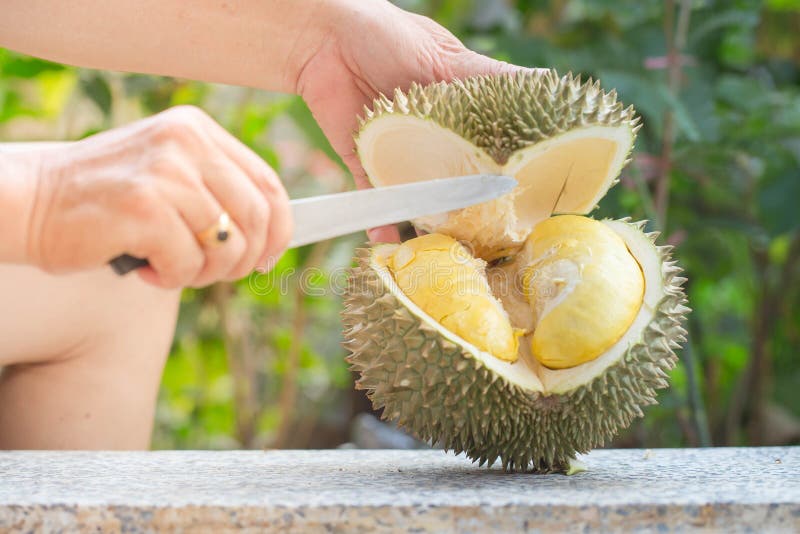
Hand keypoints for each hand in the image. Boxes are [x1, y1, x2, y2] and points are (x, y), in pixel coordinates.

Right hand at [25, 106, 291, 287]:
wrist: (29, 202)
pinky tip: (146, 269)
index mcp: (197, 130)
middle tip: (214, 275)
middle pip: (256, 217)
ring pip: (226, 245)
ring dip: (203, 273)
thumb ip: (214, 192)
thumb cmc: (103, 200)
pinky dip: (171, 279)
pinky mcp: (144, 207)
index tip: (268, 257)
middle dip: (242, 260)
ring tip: (171, 269)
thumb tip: (271, 236)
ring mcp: (166, 172)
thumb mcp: (168, 176)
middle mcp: (186, 142)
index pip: (267, 182)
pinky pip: (189, 263)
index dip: (279, 228)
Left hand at [297, 0, 530, 241]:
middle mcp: (428, 139)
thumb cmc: (390, 37)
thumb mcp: (449, 59)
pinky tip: (386, 237)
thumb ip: (494, 80)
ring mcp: (395, 153)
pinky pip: (371, 196)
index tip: (518, 207)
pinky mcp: (362, 160)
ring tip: (439, 249)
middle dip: (463, 212)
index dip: (499, 179)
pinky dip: (378, 219)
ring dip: (424, 223)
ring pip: (415, 197)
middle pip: (450, 184)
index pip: (484, 154)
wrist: (325, 38)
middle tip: (482, 239)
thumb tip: (549, 83)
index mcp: (455, 116)